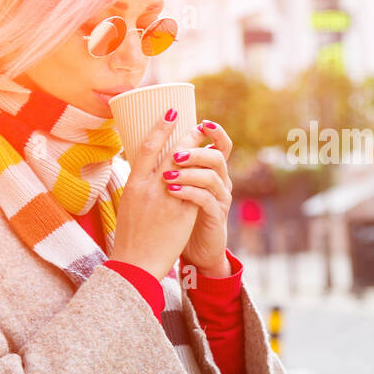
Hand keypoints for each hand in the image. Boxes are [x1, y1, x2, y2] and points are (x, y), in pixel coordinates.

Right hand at [108, 109, 199, 280]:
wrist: (136, 264)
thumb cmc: (130, 237)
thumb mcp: (127, 206)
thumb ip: (138, 187)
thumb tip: (145, 170)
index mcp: (133, 185)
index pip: (147, 148)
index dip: (161, 128)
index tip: (172, 113)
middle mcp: (149, 189)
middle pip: (172, 153)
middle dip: (187, 135)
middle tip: (198, 124)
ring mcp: (167, 200)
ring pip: (187, 168)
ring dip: (199, 152)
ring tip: (207, 142)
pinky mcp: (182, 213)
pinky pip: (196, 189)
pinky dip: (203, 177)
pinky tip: (212, 169)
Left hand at [163, 119, 232, 276]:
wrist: (194, 250)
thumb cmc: (181, 216)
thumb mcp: (178, 188)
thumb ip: (172, 167)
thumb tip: (151, 143)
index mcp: (212, 172)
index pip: (222, 146)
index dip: (216, 132)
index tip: (202, 123)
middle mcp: (220, 183)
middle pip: (216, 157)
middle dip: (195, 152)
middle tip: (175, 156)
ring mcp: (220, 200)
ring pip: (212, 177)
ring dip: (189, 172)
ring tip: (168, 177)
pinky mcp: (215, 217)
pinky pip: (206, 200)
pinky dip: (189, 192)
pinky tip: (173, 191)